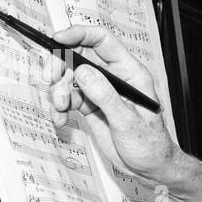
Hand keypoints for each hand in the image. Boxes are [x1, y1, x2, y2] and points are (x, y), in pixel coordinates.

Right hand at [45, 23, 180, 182]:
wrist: (150, 167)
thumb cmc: (150, 143)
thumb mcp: (128, 121)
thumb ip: (105, 96)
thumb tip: (83, 72)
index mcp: (130, 72)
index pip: (103, 41)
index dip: (79, 34)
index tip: (58, 39)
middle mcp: (113, 78)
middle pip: (78, 58)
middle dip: (60, 68)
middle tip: (52, 82)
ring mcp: (100, 92)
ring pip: (69, 80)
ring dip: (59, 92)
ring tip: (61, 109)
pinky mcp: (90, 107)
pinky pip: (68, 99)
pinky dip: (59, 108)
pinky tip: (60, 119)